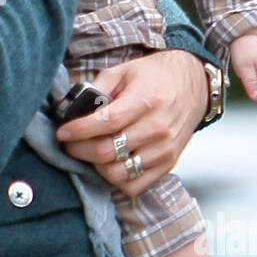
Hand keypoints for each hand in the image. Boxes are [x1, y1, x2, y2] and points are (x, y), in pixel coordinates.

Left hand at [54, 50, 208, 197]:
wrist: (193, 86)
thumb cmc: (154, 76)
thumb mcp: (124, 71)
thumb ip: (97, 87)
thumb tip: (68, 106)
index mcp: (145, 100)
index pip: (106, 122)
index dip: (79, 130)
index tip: (62, 131)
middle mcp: (157, 128)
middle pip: (107, 151)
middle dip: (79, 149)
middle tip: (68, 143)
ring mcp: (164, 149)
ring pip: (118, 172)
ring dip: (95, 166)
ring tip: (88, 153)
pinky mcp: (167, 164)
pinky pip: (135, 185)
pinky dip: (116, 179)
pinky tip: (109, 164)